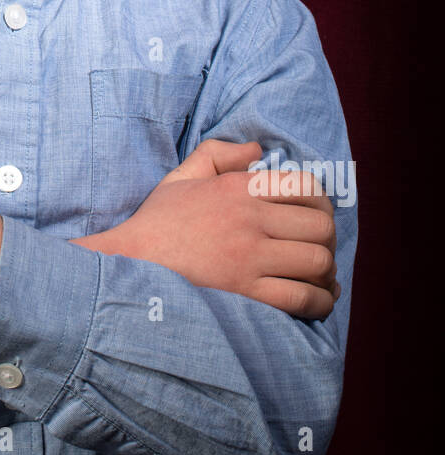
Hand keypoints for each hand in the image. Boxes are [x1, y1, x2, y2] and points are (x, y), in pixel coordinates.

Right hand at [71, 140, 339, 319]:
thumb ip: (217, 154)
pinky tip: (315, 303)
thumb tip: (257, 150)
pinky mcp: (246, 292)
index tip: (315, 219)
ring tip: (320, 280)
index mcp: (238, 187)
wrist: (126, 265)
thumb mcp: (180, 178)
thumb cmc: (155, 224)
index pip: (307, 187)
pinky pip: (301, 297)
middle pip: (321, 227)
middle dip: (328, 241)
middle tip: (319, 252)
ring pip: (317, 261)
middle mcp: (249, 218)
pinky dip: (318, 303)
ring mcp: (249, 256)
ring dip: (326, 274)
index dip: (322, 204)